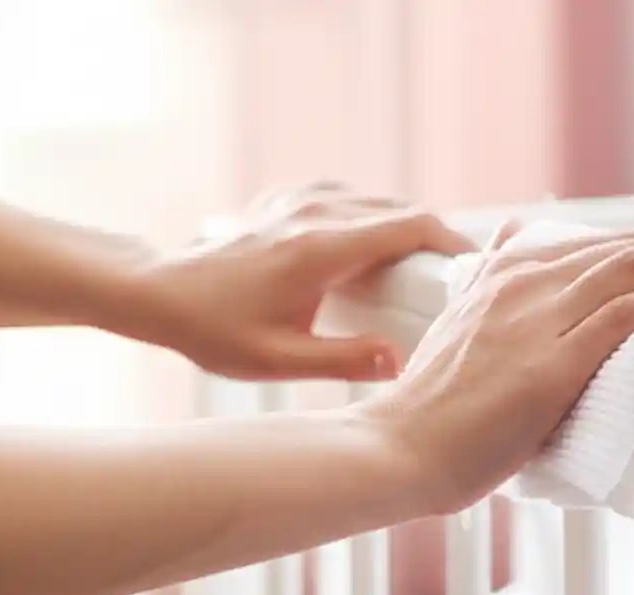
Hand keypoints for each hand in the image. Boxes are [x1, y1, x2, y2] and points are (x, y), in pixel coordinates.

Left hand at [143, 183, 473, 379]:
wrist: (161, 293)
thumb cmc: (214, 330)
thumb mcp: (278, 361)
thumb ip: (343, 361)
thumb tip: (398, 360)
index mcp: (319, 250)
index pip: (408, 226)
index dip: (450, 242)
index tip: (472, 265)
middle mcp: (313, 214)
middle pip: (399, 210)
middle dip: (432, 240)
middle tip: (446, 280)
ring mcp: (298, 199)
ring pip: (375, 200)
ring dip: (400, 227)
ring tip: (411, 268)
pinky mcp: (287, 197)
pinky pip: (347, 194)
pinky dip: (367, 214)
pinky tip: (366, 243)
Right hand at [359, 222, 633, 513]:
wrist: (399, 449)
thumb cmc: (435, 406)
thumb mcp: (464, 327)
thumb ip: (497, 290)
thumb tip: (528, 252)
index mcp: (504, 273)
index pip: (598, 242)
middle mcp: (521, 282)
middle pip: (623, 245)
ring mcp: (535, 319)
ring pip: (629, 269)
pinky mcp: (549, 363)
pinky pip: (622, 315)